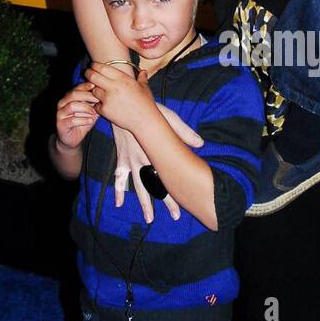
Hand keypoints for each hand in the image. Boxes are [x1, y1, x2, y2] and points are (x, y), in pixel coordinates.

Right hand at [56, 81, 98, 148]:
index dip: (85, 86)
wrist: (72, 138)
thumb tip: (104, 94)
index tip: (95, 86)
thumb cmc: (81, 122)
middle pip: (73, 95)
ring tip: (94, 113)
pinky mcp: (61, 125)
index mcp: (68, 98)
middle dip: (87, 96)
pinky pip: (72, 120)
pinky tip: (90, 121)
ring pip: (72, 106)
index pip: (76, 88)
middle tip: (98, 99)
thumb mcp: (90, 111)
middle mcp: (62, 104)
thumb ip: (94, 103)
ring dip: (86, 108)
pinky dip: (83, 120)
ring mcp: (60, 114)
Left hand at [85, 61, 150, 132]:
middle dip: (88, 74)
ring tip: (101, 92)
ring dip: (94, 90)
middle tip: (88, 74)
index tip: (93, 66)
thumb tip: (143, 71)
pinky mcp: (105, 110)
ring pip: (93, 90)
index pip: (102, 67)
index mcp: (123, 79)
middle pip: (92, 76)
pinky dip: (98, 106)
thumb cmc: (146, 104)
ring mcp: (108, 99)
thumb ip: (142, 78)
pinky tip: (106, 106)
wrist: (145, 121)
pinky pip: (96, 105)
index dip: (95, 65)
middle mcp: (113, 87)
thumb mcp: (145, 88)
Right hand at [110, 102, 202, 222]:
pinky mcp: (122, 156)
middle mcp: (143, 160)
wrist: (123, 102)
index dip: (176, 191)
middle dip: (165, 202)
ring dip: (144, 203)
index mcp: (155, 152)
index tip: (186, 204)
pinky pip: (119, 176)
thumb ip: (183, 131)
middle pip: (155, 186)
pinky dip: (118, 190)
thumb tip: (201, 143)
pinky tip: (118, 203)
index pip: (168, 176)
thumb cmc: (148, 108)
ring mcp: (130, 160)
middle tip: (175, 217)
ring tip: (149, 219)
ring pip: (138, 186)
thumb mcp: (168, 117)